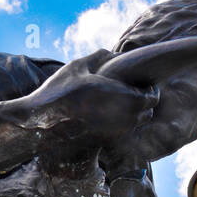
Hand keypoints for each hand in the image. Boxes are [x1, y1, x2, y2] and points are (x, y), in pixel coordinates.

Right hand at [25, 50, 158, 151]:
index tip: (142, 82)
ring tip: (121, 102)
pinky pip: (123, 131)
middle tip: (134, 91)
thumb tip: (112, 54)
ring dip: (134, 114)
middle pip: (148, 113)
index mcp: (125, 98)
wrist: (44, 124)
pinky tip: (107, 113)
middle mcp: (125, 118)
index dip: (151, 89)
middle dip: (144, 102)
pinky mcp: (107, 142)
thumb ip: (100, 57)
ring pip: (136, 124)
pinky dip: (122, 122)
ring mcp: (116, 132)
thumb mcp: (80, 66)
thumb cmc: (61, 92)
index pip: (153, 97)